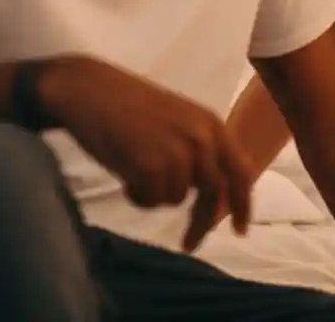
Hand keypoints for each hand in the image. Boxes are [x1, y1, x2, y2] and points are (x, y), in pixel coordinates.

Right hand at [39, 56, 252, 250]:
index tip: (241, 230)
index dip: (243, 204)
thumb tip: (220, 192)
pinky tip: (124, 174)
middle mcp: (202, 138)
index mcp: (212, 124)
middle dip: (202, 222)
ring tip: (135, 170)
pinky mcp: (150, 166)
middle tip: (189, 243)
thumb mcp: (180, 121)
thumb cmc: (130, 106)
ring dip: (155, 195)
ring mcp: (177, 152)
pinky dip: (137, 195)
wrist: (91, 90)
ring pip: (176, 198)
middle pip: (214, 194)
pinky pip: (151, 200)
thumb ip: (201, 150)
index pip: (240, 171)